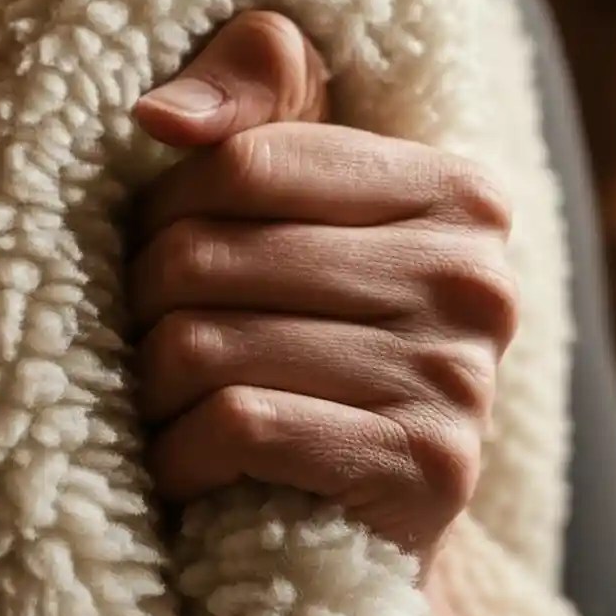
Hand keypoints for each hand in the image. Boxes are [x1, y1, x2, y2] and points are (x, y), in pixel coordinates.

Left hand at [129, 11, 516, 576]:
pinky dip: (180, 453)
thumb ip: (254, 104)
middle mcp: (473, 278)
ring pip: (205, 345)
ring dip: (150, 389)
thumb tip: (161, 114)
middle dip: (143, 307)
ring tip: (161, 404)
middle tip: (142, 340)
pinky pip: (238, 425)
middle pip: (207, 255)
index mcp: (456, 191)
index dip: (163, 212)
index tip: (158, 253)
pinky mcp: (424, 467)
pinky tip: (186, 463)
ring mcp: (457, 376)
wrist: (372, 512)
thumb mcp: (305, 201)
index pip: (244, 162)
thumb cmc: (322, 333)